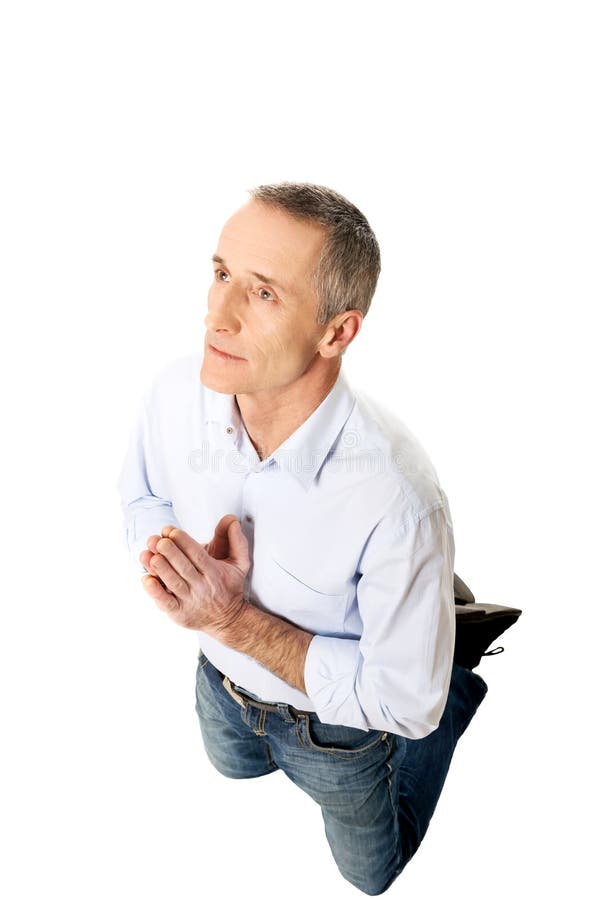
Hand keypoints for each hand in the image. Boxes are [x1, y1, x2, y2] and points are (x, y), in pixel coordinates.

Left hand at [138, 514, 249, 636]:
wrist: (228, 620)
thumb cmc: (230, 587)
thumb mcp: (240, 563)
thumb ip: (236, 540)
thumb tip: (231, 519)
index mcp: (215, 573)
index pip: (198, 555)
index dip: (183, 541)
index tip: (170, 530)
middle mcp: (202, 587)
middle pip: (183, 567)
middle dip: (169, 552)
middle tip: (157, 539)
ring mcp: (189, 601)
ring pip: (173, 583)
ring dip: (159, 568)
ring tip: (147, 554)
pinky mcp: (179, 613)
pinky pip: (165, 602)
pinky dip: (155, 592)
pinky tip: (146, 579)